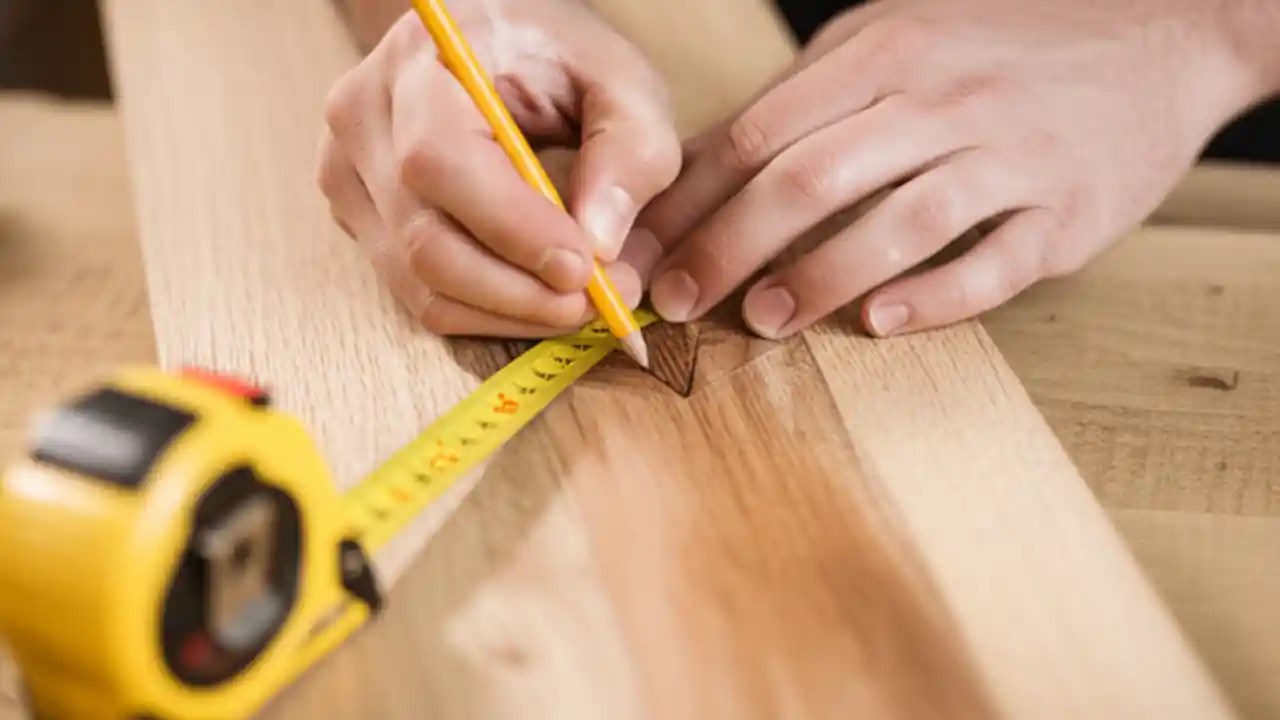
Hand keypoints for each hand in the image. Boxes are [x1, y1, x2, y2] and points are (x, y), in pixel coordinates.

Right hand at [319, 2, 679, 336]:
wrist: (494, 44)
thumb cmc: (557, 58)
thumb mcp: (621, 81)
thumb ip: (631, 151)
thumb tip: (601, 244)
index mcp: (420, 59)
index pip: (440, 160)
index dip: (511, 228)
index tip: (582, 266)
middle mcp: (364, 117)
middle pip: (424, 240)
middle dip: (520, 291)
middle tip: (598, 301)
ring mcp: (348, 173)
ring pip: (420, 283)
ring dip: (509, 312)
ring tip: (580, 302)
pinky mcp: (359, 219)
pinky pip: (417, 293)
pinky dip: (486, 312)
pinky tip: (538, 298)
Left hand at [634, 0, 1269, 338]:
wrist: (1160, 34)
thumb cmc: (998, 48)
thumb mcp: (897, 39)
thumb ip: (810, 98)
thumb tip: (703, 167)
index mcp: (884, 52)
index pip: (761, 130)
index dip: (691, 198)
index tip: (641, 249)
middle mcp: (941, 98)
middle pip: (809, 177)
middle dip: (725, 245)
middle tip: (675, 298)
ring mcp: (1008, 153)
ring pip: (896, 221)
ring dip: (815, 277)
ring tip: (760, 320)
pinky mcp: (1066, 211)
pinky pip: (992, 261)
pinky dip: (935, 297)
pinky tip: (881, 323)